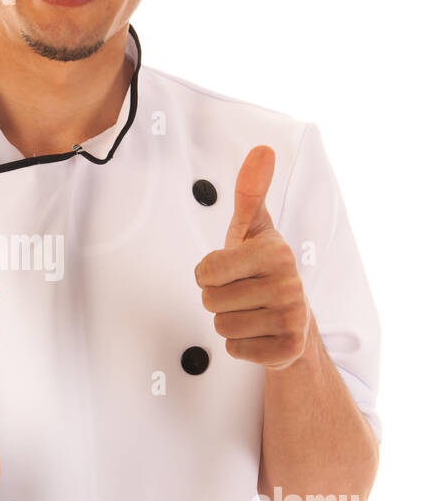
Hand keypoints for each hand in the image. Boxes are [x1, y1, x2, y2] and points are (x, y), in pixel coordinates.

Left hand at [194, 145, 310, 369]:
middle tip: (243, 294)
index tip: (229, 270)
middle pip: (210, 301)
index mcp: (277, 252)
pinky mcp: (288, 350)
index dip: (208, 273)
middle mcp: (290, 285)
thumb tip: (263, 149)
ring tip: (251, 312)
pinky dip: (241, 346)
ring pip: (221, 327)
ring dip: (229, 322)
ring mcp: (292, 319)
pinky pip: (235, 351)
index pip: (206, 270)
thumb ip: (250, 191)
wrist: (294, 318)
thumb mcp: (253, 229)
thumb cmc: (262, 268)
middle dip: (218, 299)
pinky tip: (260, 333)